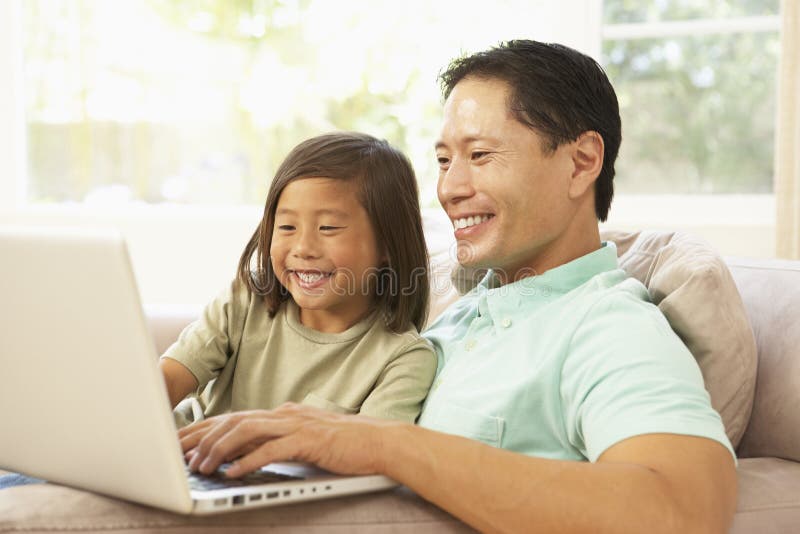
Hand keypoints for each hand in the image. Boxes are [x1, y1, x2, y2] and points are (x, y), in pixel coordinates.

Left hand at [178, 403, 402, 477]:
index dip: (205, 429)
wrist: (381, 441)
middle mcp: (285, 414)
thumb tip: (246, 456)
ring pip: (247, 432)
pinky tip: (232, 473)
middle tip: (178, 453)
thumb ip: (278, 442)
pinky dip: (249, 461)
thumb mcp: (305, 440)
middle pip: (233, 421)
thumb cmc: (345, 445)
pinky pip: (272, 450)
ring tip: (201, 465)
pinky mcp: (309, 440)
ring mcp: (297, 425)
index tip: (182, 441)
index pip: (235, 418)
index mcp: (282, 414)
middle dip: (202, 436)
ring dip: (220, 449)